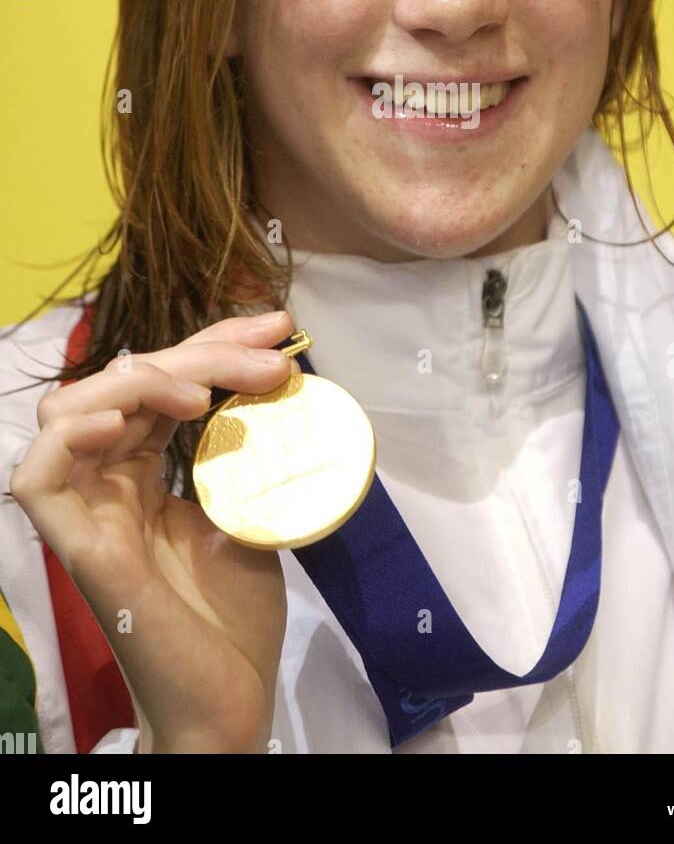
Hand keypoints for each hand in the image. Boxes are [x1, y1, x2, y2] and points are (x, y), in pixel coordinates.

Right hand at [11, 309, 297, 753]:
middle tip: (271, 356)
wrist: (228, 702)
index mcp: (142, 473)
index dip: (213, 342)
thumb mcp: (249, 512)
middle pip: (126, 384)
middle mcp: (106, 482)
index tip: (277, 327)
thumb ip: (243, 457)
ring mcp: (86, 512)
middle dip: (200, 352)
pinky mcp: (75, 547)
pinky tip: (127, 421)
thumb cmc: (232, 620)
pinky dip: (75, 434)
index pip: (163, 383)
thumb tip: (276, 388)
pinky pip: (40, 476)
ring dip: (141, 382)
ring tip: (203, 393)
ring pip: (75, 410)